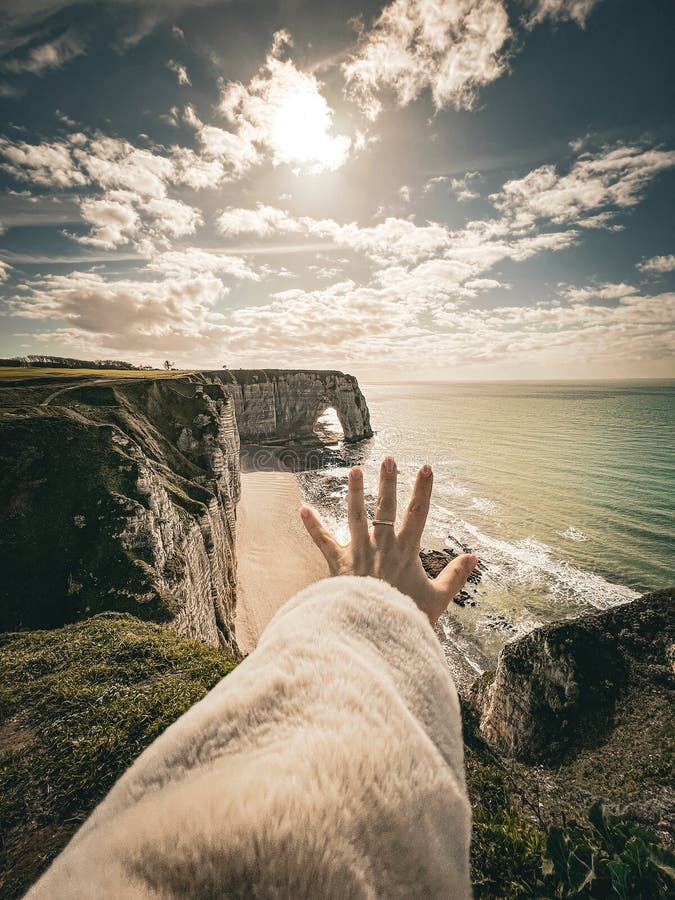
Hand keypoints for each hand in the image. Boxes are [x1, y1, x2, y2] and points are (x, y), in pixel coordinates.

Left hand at [300, 456, 477, 623]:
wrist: (373, 630)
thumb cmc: (406, 617)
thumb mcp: (437, 599)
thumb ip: (455, 576)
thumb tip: (474, 557)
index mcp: (406, 551)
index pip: (417, 513)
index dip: (422, 490)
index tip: (425, 468)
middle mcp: (382, 545)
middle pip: (386, 507)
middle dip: (388, 482)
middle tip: (388, 460)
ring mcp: (359, 551)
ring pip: (356, 516)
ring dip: (355, 492)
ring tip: (355, 470)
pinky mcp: (339, 563)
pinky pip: (323, 541)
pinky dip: (313, 526)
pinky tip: (303, 509)